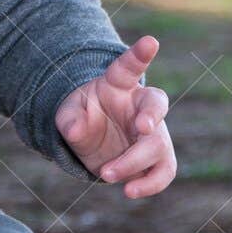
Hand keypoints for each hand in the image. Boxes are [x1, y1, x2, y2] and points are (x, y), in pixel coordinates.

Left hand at [54, 34, 175, 198]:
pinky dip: (150, 184)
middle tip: (141, 129)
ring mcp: (153, 132)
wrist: (92, 140)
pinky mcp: (156, 157)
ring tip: (106, 175)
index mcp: (118, 84)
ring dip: (136, 161)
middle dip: (152, 115)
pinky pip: (164, 170)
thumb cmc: (82, 116)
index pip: (129, 66)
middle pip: (156, 104)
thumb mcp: (66, 114)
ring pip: (159, 144)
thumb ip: (69, 119)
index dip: (140, 54)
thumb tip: (77, 129)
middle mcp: (140, 105)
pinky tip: (129, 191)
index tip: (151, 41)